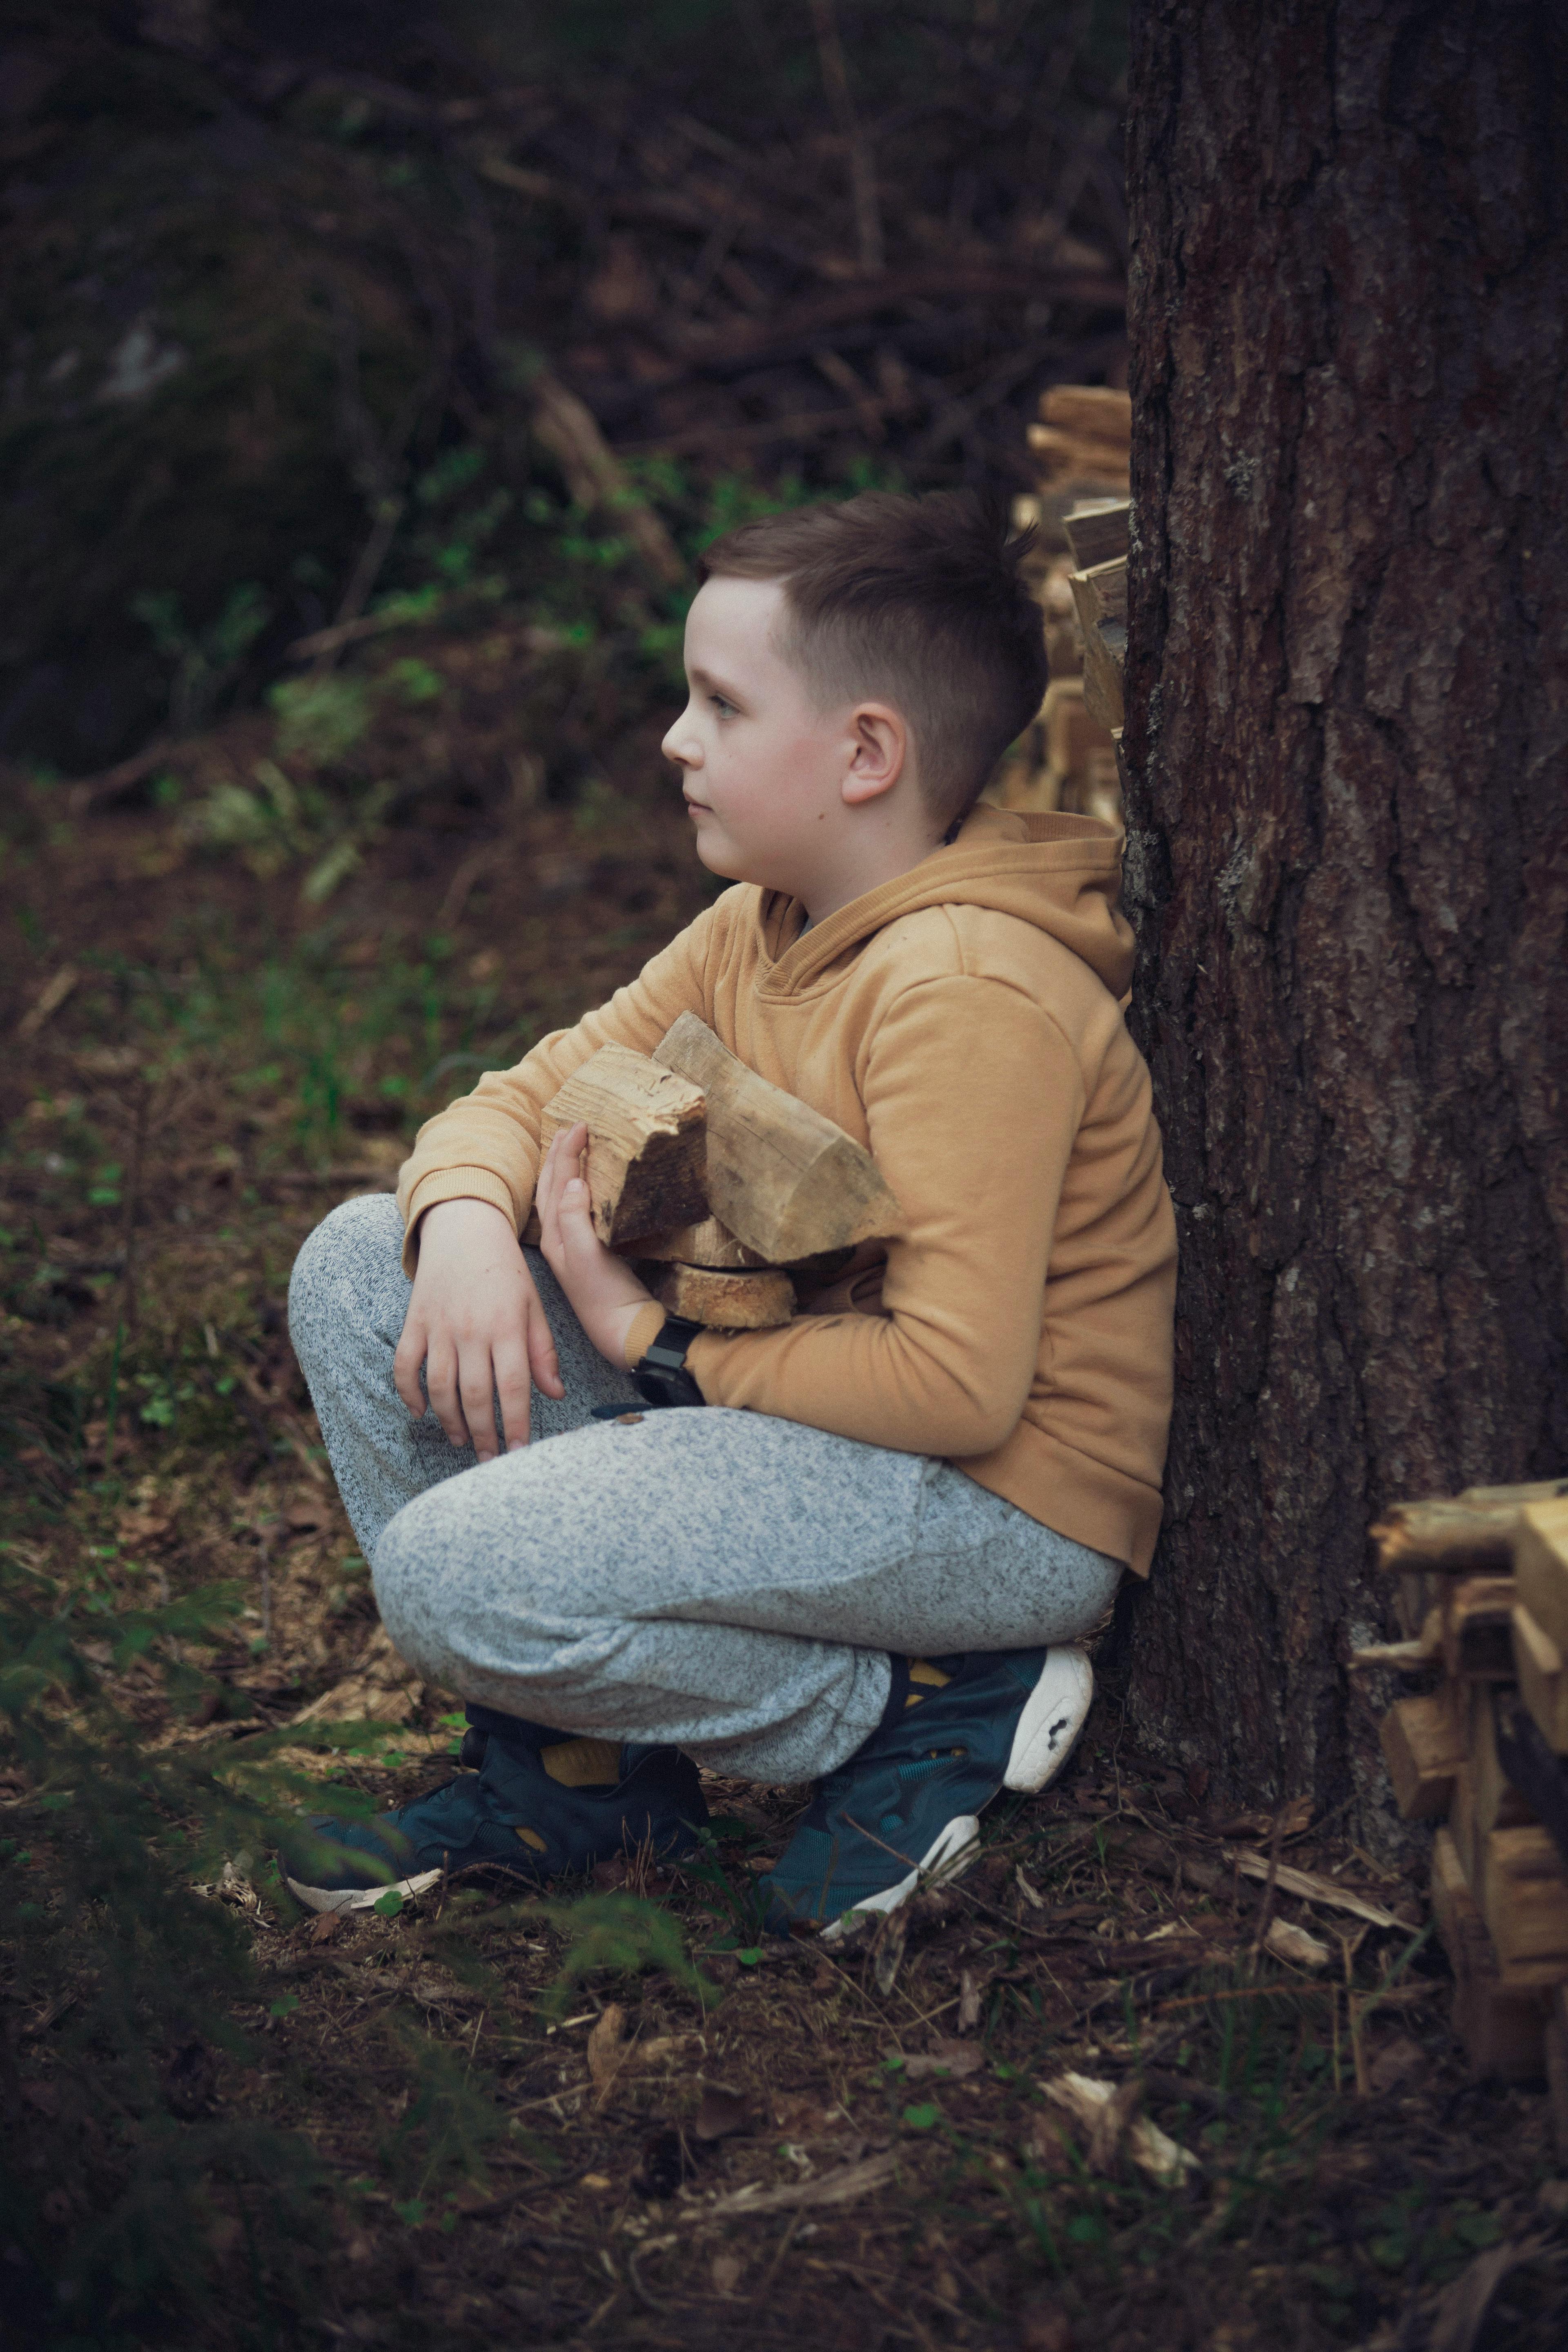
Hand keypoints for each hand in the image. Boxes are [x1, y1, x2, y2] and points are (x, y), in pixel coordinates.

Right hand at [393, 1197, 563, 1458]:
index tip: (519, 1453)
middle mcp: (472, 1330)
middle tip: (490, 1459)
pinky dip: (409, 1393)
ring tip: (462, 1440)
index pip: (512, 1387)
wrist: (464, 1228)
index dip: (515, 1423)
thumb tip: (554, 1394)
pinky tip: (421, 1413)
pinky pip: (405, 1366)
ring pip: (440, 1387)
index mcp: (507, 1326)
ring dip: (449, 1421)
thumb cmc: (506, 1271)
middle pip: (474, 1395)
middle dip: (483, 1434)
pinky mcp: (415, 1322)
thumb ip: (543, 1351)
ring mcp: (439, 1327)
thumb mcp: (534, 1305)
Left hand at [534, 1122, 655, 1368]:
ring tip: (575, 1146)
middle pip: (553, 1184)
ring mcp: (575, 1243)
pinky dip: (583, 1187)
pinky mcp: (594, 1251)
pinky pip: (581, 1207)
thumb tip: (576, 1180)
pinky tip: (591, 1183)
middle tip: (573, 1126)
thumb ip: (576, 1216)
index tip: (580, 1124)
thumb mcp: (587, 1254)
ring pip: (564, 1195)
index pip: (557, 1180)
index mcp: (555, 1233)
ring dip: (567, 1167)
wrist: (624, 1330)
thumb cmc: (604, 1295)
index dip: (566, 1150)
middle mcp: (560, 1236)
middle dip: (560, 1153)